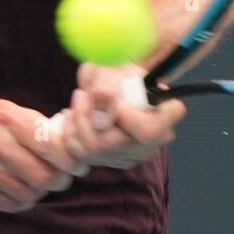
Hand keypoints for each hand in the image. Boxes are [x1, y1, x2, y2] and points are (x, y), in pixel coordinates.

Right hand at [0, 99, 84, 212]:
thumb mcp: (1, 112)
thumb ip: (34, 125)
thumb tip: (74, 143)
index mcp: (4, 115)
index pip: (50, 143)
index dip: (71, 159)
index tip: (78, 165)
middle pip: (43, 174)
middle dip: (58, 180)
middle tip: (60, 179)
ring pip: (28, 193)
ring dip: (39, 193)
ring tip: (37, 185)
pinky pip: (9, 203)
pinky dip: (21, 201)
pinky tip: (19, 192)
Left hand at [49, 63, 186, 169]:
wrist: (115, 87)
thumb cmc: (121, 77)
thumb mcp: (116, 70)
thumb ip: (108, 86)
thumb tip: (100, 120)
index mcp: (163, 117)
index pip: (151, 130)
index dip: (128, 118)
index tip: (116, 100)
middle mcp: (150, 144)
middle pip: (115, 144)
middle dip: (89, 115)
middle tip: (81, 93)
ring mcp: (129, 157)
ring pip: (93, 150)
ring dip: (77, 120)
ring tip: (78, 98)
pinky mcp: (108, 162)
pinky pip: (80, 156)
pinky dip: (70, 133)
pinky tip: (73, 116)